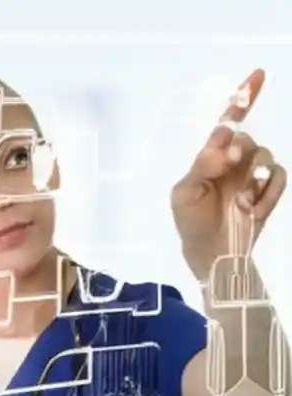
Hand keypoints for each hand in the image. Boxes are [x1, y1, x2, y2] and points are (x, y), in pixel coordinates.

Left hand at [172, 69, 287, 280]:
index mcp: (212, 156)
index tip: (257, 75)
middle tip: (231, 167)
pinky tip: (252, 211)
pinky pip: (279, 177)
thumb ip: (202, 166)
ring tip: (238, 204)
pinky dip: (266, 195)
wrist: (211, 250)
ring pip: (266, 156)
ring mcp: (254, 174)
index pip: (229, 122)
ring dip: (252, 181)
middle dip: (241, 152)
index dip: (244, 97)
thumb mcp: (185, 194)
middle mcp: (236, 160)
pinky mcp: (270, 190)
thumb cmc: (191, 220)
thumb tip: (223, 144)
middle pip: (249, 140)